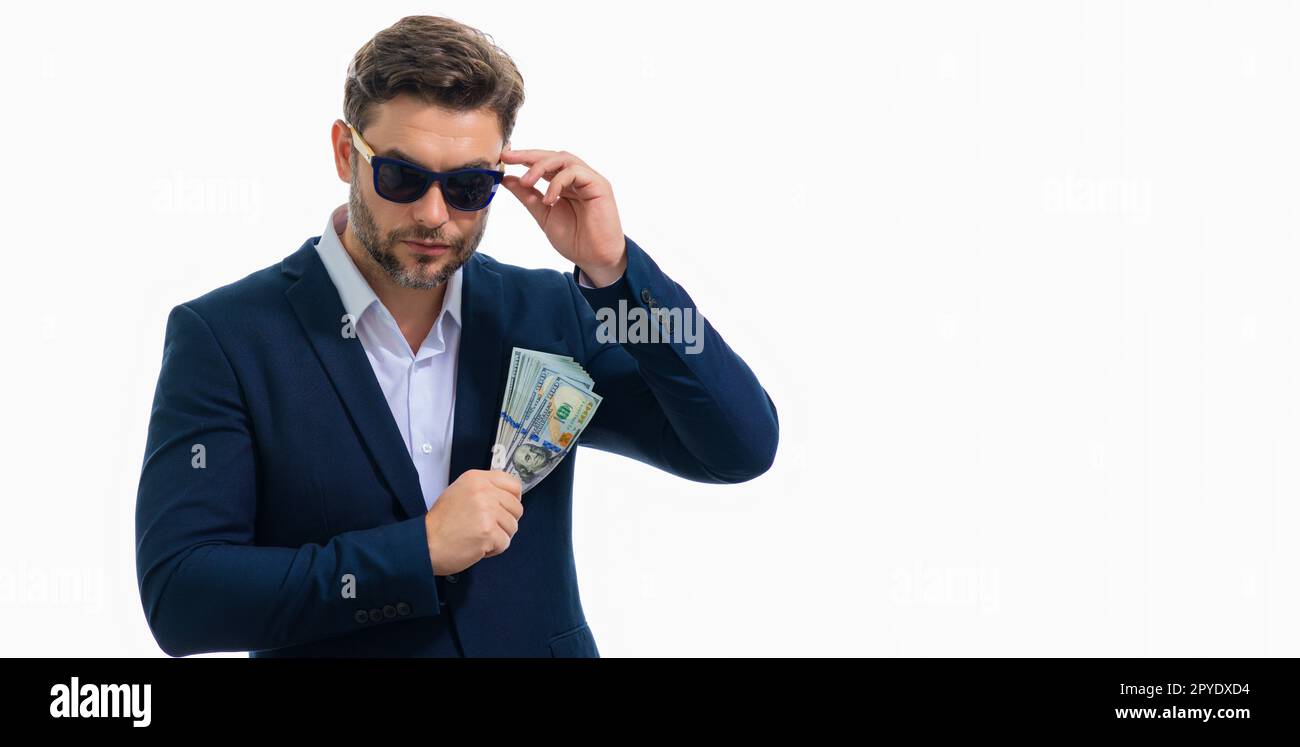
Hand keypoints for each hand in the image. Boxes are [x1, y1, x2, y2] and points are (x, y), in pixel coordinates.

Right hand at [424, 470, 522, 575]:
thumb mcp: (460, 492)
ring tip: (478, 537)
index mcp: (477, 478)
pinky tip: (477, 546)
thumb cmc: (441, 522)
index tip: (503, 510)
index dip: (512, 500)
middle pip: (517, 508)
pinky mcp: (488, 531)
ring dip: (499, 536)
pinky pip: (505, 543)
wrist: (425, 543)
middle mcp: (484, 491)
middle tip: (486, 527)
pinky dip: (494, 549)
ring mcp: (487, 511)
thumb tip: (509, 497)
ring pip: (513, 526)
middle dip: (505, 522)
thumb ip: (484, 490)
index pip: (514, 485)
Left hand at [500, 148, 627, 286]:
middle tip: (508, 158)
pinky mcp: (599, 185)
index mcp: (564, 184)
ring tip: (526, 182)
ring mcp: (589, 180)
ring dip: (541, 166)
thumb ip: (528, 196)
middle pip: (553, 156)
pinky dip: (558, 183)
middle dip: (529, 155)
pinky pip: (575, 173)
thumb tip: (507, 179)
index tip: (503, 158)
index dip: (524, 158)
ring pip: (564, 158)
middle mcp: (577, 178)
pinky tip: (549, 199)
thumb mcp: (543, 215)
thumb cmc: (574, 240)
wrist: (594, 259)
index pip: (544, 163)